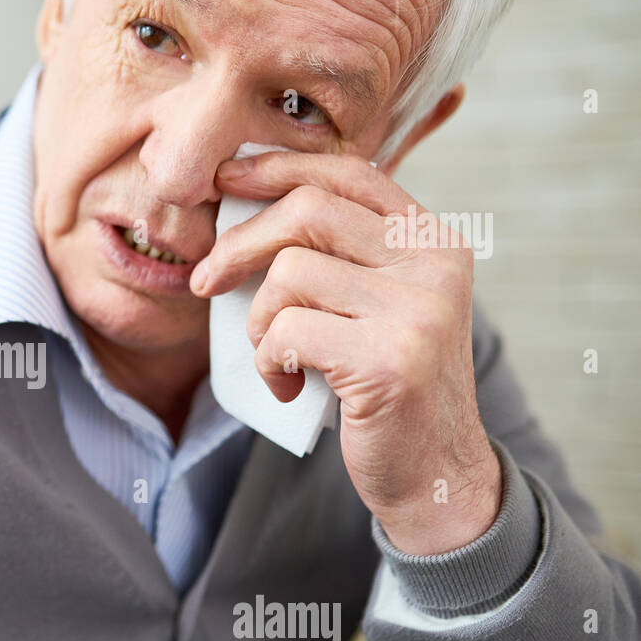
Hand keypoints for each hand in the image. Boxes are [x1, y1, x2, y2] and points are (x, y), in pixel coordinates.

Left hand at [192, 153, 500, 554]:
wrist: (433, 472)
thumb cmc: (383, 386)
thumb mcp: (372, 306)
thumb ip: (336, 257)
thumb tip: (242, 205)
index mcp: (432, 242)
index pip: (349, 172)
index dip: (278, 168)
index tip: (226, 180)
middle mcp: (433, 266)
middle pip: (308, 211)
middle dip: (239, 244)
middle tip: (206, 281)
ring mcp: (416, 312)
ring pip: (289, 274)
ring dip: (258, 321)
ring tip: (274, 355)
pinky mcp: (389, 361)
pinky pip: (287, 333)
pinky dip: (267, 362)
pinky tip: (286, 386)